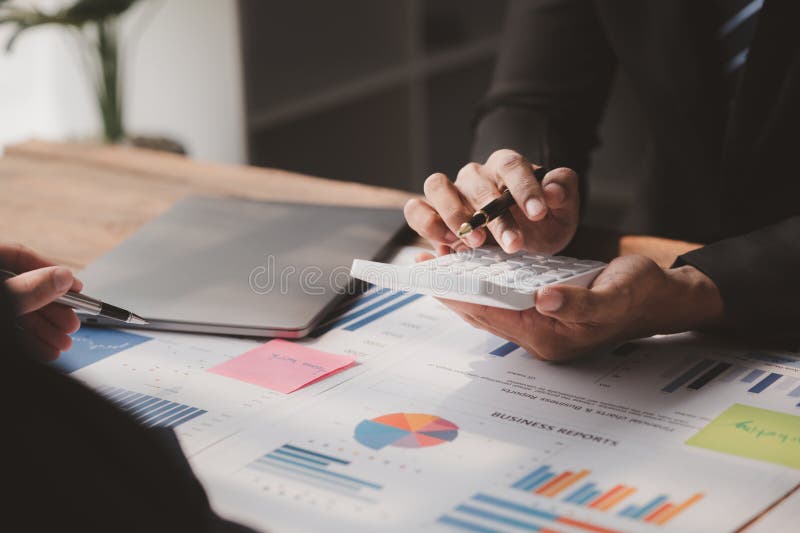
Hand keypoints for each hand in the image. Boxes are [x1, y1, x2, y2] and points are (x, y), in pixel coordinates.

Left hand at [1, 243, 82, 360]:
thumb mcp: (4, 299)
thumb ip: (30, 289)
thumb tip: (63, 277)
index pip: (19, 255)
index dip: (50, 270)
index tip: (74, 286)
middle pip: (25, 288)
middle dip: (52, 310)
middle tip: (71, 323)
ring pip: (21, 311)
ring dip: (45, 330)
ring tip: (62, 343)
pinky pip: (12, 327)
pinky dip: (30, 339)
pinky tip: (45, 350)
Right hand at [404, 149, 579, 254]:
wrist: (523, 241)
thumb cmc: (540, 224)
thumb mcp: (562, 212)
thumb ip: (563, 194)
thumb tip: (553, 190)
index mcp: (506, 167)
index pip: (511, 165)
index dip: (524, 188)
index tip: (538, 212)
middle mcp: (476, 175)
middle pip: (478, 185)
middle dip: (497, 217)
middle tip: (513, 244)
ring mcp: (451, 192)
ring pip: (437, 185)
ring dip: (454, 214)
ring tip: (475, 242)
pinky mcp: (432, 213)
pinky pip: (417, 208)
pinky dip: (426, 223)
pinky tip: (446, 244)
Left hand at [417, 253, 724, 360]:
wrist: (660, 299)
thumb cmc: (639, 294)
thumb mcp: (614, 294)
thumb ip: (579, 303)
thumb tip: (543, 300)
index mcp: (551, 336)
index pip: (494, 315)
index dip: (462, 295)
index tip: (434, 277)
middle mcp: (541, 336)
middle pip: (485, 314)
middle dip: (453, 292)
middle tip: (425, 267)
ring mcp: (542, 327)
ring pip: (492, 308)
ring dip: (465, 289)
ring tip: (438, 266)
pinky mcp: (544, 313)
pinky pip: (505, 301)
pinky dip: (485, 286)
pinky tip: (472, 270)